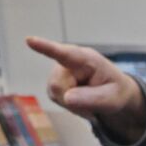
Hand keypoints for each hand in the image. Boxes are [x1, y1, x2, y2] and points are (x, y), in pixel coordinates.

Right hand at [26, 36, 145, 144]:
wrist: (114, 92)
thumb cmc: (115, 91)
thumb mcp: (112, 98)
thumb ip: (93, 98)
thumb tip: (67, 98)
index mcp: (85, 58)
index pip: (63, 53)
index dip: (45, 47)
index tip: (30, 40)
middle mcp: (68, 61)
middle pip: (57, 86)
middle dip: (73, 100)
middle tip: (93, 101)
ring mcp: (59, 71)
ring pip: (55, 94)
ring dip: (73, 104)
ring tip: (88, 99)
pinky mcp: (55, 82)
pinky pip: (56, 98)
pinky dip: (69, 106)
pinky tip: (80, 100)